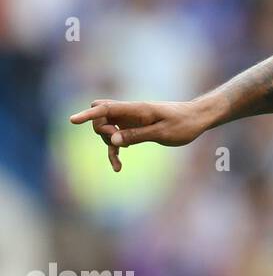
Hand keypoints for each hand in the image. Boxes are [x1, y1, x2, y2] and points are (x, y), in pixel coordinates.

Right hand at [68, 98, 206, 172]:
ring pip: (107, 128)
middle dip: (100, 130)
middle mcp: (130, 112)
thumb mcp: (162, 134)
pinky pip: (119, 137)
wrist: (197, 118)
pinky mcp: (136, 127)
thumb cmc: (183, 124)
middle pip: (101, 116)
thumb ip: (137, 136)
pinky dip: (116, 150)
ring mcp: (132, 119)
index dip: (87, 115)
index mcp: (136, 109)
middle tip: (118, 143)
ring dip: (108, 144)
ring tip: (119, 160)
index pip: (106, 109)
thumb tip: (114, 141)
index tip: (72, 121)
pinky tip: (118, 166)